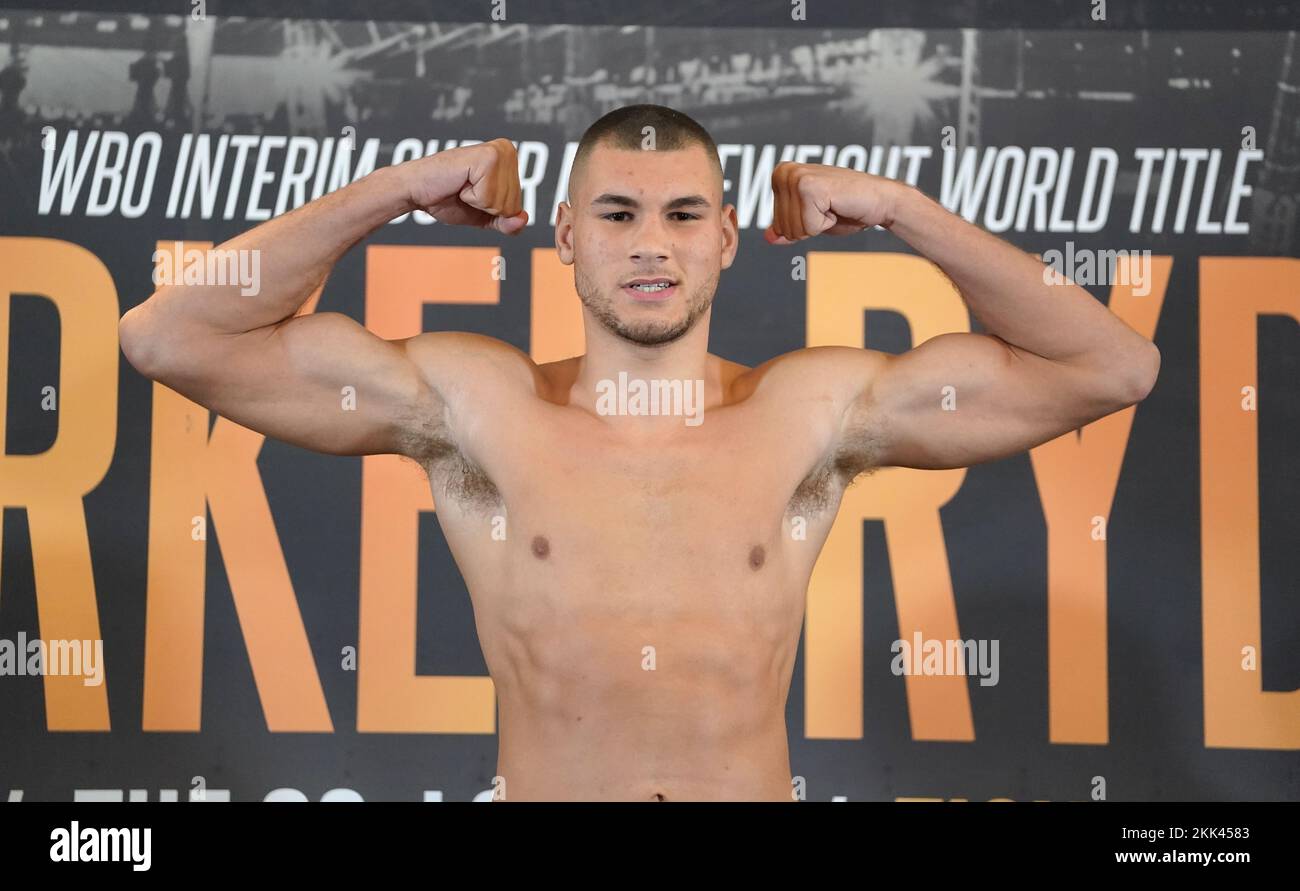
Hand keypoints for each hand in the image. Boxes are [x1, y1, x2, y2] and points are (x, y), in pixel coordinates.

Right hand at [402, 138, 528, 233]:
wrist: (417, 190)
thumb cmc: (448, 198)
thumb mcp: (485, 216)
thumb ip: (507, 223)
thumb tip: (523, 219)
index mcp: (510, 160)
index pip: (517, 207)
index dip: (492, 210)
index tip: (473, 193)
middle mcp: (508, 151)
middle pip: (513, 205)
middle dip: (486, 206)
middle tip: (465, 189)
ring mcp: (499, 152)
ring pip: (503, 203)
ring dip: (478, 201)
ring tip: (463, 185)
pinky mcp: (487, 158)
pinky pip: (490, 198)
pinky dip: (472, 197)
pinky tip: (461, 182)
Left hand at [764, 163, 904, 244]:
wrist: (879, 201)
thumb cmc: (846, 209)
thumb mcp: (810, 221)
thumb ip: (788, 228)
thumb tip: (768, 238)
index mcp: (780, 175)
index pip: (777, 224)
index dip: (802, 226)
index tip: (820, 209)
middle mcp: (784, 172)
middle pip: (784, 228)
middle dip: (809, 226)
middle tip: (829, 207)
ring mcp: (796, 177)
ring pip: (794, 229)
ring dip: (817, 224)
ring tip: (832, 205)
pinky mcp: (809, 187)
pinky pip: (808, 227)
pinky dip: (825, 224)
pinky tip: (836, 205)